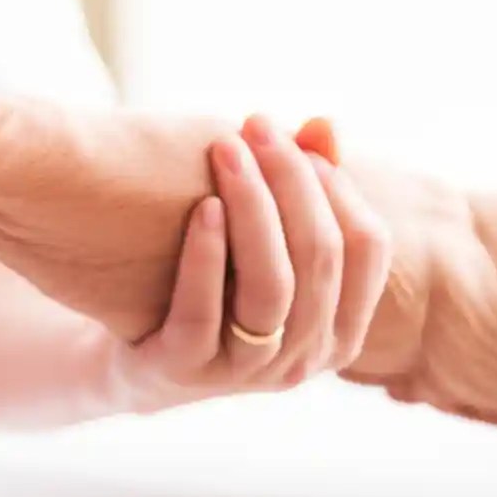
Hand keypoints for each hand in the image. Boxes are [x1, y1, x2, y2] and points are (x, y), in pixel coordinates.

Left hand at [101, 117, 390, 412]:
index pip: (367, 248)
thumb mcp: (259, 243)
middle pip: (319, 258)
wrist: (129, 354)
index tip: (299, 138)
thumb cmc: (210, 286)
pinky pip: (203, 314)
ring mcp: (243, 372)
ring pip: (270, 287)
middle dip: (291, 179)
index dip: (338, 186)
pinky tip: (203, 207)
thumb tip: (323, 124)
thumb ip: (298, 191)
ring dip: (253, 208)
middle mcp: (302, 360)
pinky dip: (206, 256)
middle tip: (256, 126)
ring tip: (226, 150)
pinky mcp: (182, 371)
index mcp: (338, 330)